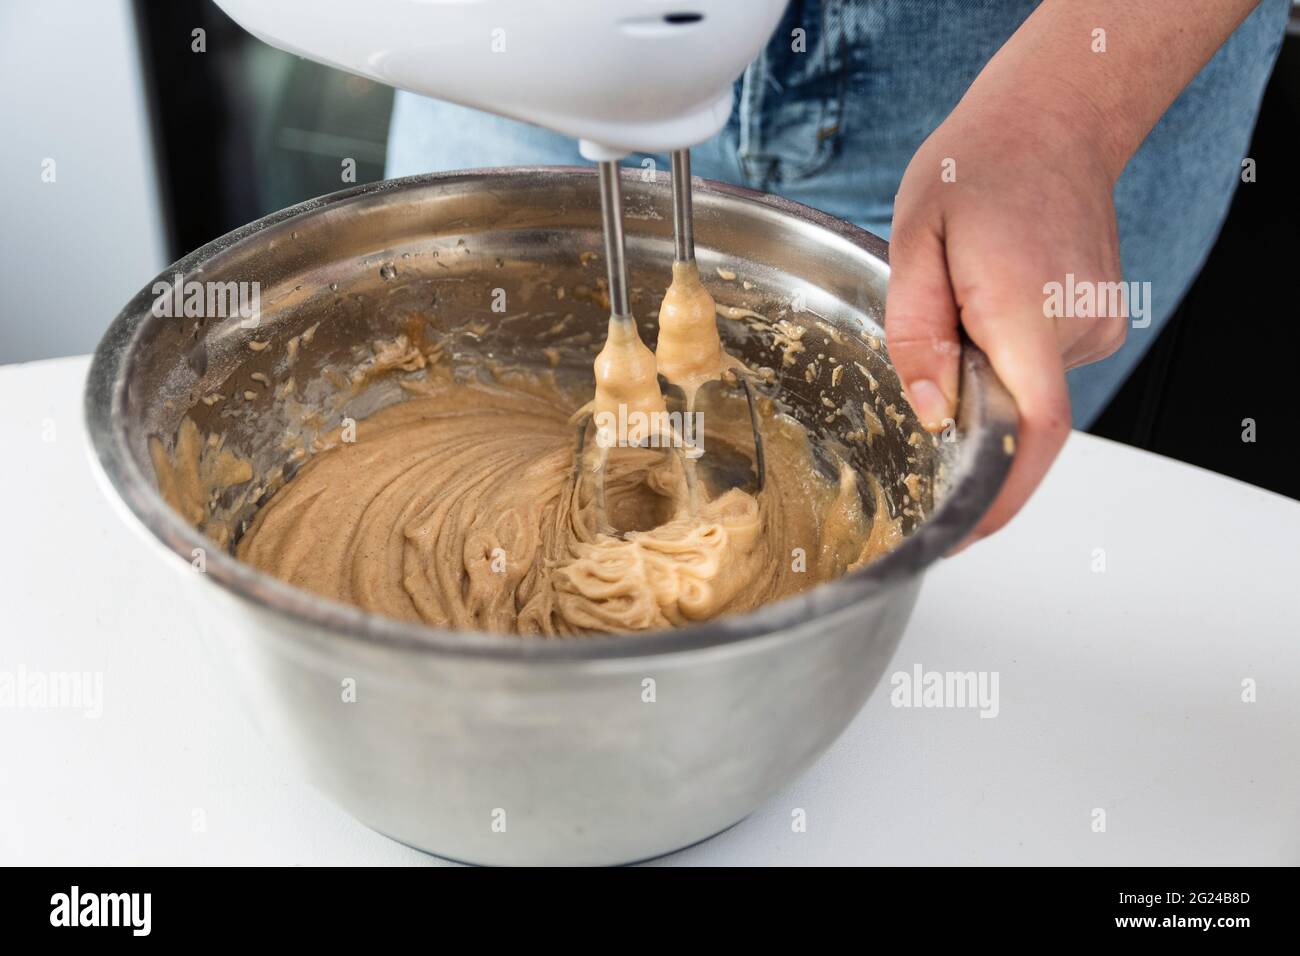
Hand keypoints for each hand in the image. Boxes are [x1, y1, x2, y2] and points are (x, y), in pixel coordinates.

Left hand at [885, 88, 1127, 550]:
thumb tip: (931, 414)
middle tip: (933, 351)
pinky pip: (1044, 370)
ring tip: (964, 303)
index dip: (1002, 493)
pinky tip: (992, 303)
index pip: (1034, 427)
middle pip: (1020, 416)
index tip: (964, 532)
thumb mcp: (914, 242)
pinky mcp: (1102, 326)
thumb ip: (917, 334)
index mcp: (1023, 305)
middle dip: (967, 412)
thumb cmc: (975, 171)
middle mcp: (1077, 324)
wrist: (1051, 122)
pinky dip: (1008, 360)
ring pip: (1029, 392)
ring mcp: (1099, 326)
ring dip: (985, 377)